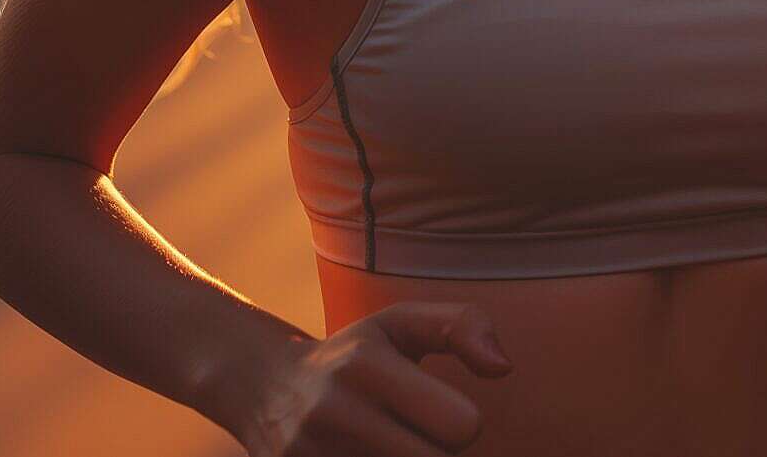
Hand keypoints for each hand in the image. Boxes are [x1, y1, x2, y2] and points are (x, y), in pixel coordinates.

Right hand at [237, 301, 512, 455]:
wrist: (263, 387)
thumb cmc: (353, 354)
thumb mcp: (401, 324)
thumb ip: (462, 327)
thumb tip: (503, 367)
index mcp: (367, 365)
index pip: (462, 426)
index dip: (462, 423)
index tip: (439, 410)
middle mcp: (335, 413)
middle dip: (437, 453)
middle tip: (413, 434)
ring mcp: (311, 455)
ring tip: (391, 446)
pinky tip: (369, 455)